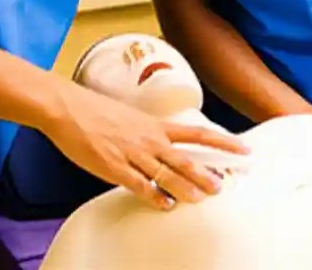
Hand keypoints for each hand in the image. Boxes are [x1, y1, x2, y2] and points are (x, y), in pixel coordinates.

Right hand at [40, 82, 247, 210]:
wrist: (68, 107)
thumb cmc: (96, 110)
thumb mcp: (132, 117)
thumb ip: (149, 132)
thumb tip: (161, 145)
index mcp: (156, 125)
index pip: (198, 133)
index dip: (223, 142)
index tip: (243, 148)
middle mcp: (150, 139)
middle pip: (186, 158)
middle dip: (206, 174)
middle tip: (222, 186)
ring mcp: (133, 154)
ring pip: (167, 173)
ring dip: (185, 187)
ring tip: (200, 198)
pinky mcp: (114, 167)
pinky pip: (139, 185)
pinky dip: (153, 196)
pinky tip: (163, 204)